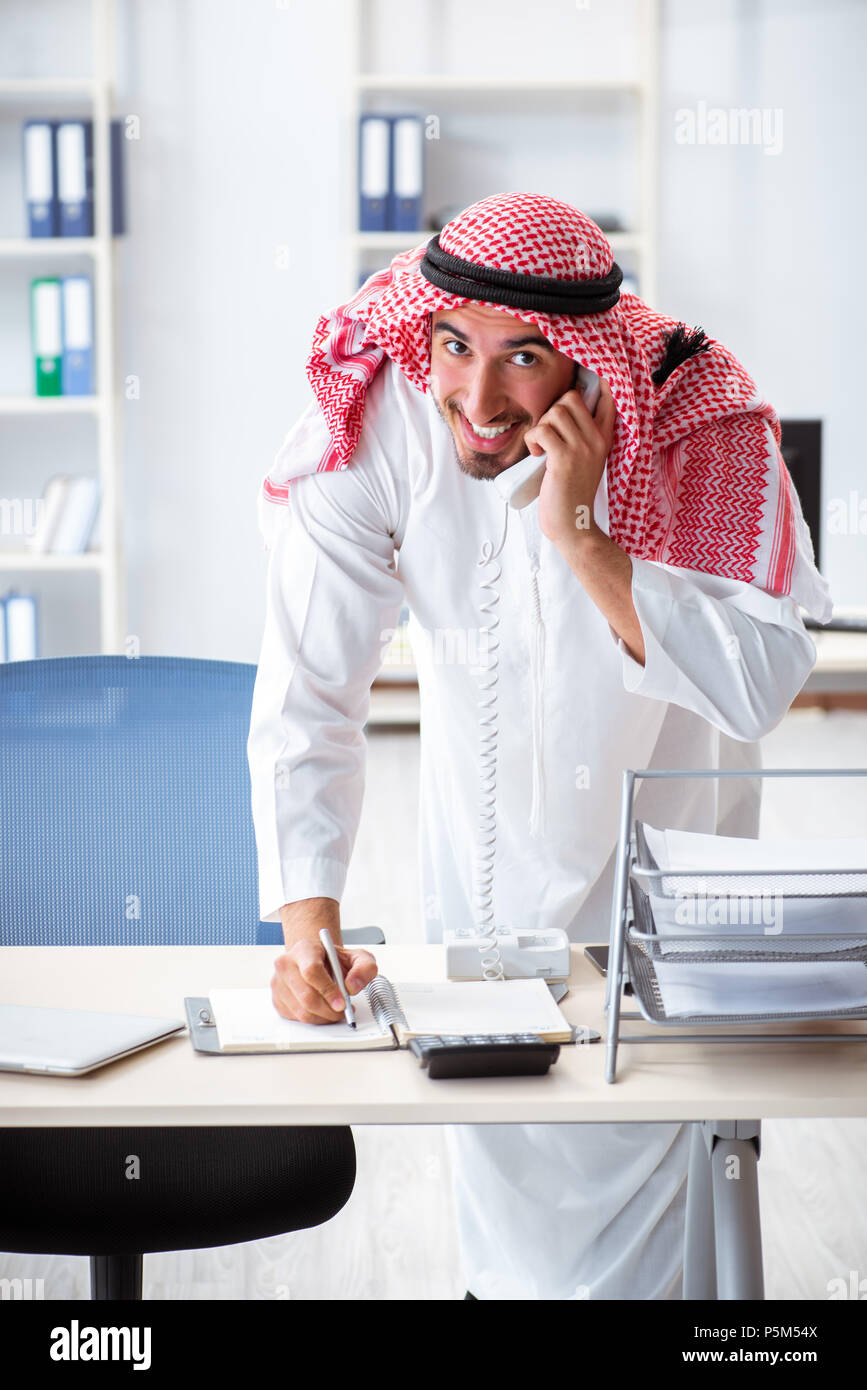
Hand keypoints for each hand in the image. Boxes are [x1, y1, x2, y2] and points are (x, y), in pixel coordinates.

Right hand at [271, 938, 378, 1023]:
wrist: (316, 960)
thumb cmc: (333, 959)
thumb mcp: (356, 957)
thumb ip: (364, 967)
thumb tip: (352, 986)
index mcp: (304, 949)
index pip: (311, 971)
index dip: (328, 990)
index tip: (342, 1003)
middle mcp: (286, 964)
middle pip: (306, 996)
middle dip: (329, 1010)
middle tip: (344, 1011)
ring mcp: (279, 983)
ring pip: (302, 1011)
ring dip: (324, 1017)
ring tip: (336, 1011)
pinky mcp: (277, 1000)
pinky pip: (297, 1018)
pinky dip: (315, 1020)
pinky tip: (324, 1011)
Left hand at [525, 376, 615, 548]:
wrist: (573, 527)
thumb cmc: (570, 494)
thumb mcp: (584, 461)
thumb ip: (579, 437)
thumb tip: (560, 410)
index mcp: (604, 438)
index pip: (608, 396)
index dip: (597, 379)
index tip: (586, 372)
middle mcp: (597, 440)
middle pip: (571, 398)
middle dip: (551, 411)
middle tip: (548, 435)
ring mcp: (582, 448)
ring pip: (555, 412)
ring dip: (540, 427)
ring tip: (542, 449)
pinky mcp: (564, 459)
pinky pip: (542, 430)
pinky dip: (532, 440)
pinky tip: (537, 455)